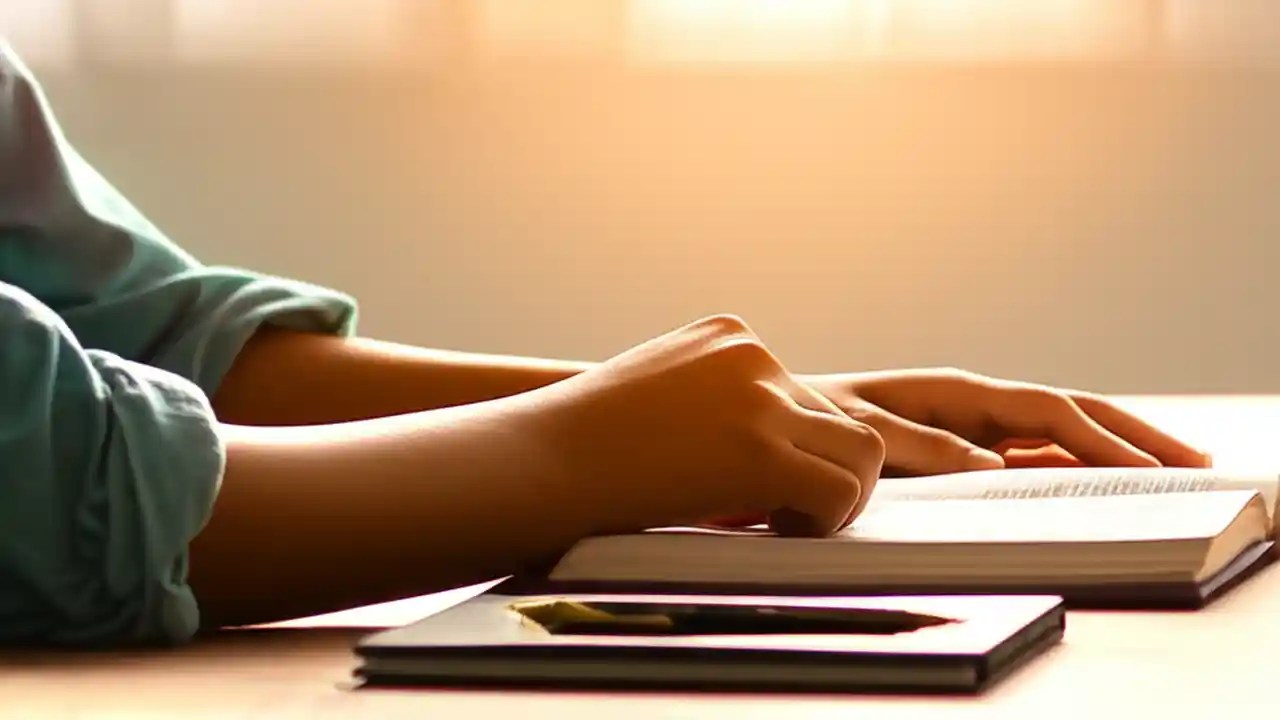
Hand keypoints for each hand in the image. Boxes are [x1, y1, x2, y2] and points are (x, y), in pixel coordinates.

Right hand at [533, 315, 884, 536]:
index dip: (786, 449)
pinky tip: (772, 532)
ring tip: (784, 525)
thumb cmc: (579, 447)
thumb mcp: (657, 395)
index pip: (801, 396)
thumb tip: (769, 458)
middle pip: (836, 422)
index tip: (743, 484)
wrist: (533, 463)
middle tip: (774, 514)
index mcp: (728, 337)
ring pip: (862, 452)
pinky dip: (822, 523)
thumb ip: (714, 404)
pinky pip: (840, 492)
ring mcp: (760, 399)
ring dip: (835, 499)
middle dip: (816, 474)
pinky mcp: (760, 451)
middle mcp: (752, 355)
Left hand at [801, 369, 1211, 475]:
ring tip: (1168, 471)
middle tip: (1197, 460)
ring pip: (1057, 438)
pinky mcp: (959, 451)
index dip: (1102, 439)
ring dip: (1110, 451)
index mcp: (957, 394)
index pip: (1050, 413)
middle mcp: (973, 407)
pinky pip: (1026, 459)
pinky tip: (1096, 483)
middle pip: (1071, 416)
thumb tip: (991, 466)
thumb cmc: (813, 423)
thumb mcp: (861, 433)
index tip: (1150, 467)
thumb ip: (922, 446)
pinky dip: (1068, 468)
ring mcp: (970, 428)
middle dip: (1133, 436)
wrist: (778, 426)